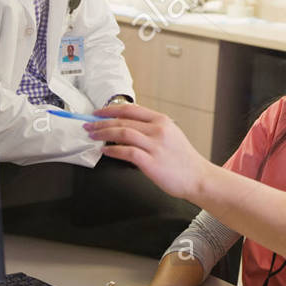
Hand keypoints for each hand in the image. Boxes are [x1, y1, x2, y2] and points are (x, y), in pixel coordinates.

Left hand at [84, 103, 210, 199]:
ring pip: (122, 132)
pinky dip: (113, 150)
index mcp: (162, 121)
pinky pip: (127, 152)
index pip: (131, 109)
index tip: (98, 113)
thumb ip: (151, 128)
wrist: (197, 177)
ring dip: (103, 133)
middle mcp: (158, 130)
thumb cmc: (183, 159)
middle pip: (123, 120)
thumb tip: (127, 126)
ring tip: (93, 136)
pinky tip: (105, 151)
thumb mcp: (170, 135)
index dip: (110, 109)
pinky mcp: (151, 162)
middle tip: (89, 126)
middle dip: (101, 122)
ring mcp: (155, 145)